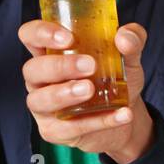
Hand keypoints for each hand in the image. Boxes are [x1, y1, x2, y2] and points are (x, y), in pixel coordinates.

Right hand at [18, 20, 153, 162]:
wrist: (125, 116)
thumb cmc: (115, 80)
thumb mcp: (128, 57)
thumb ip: (132, 40)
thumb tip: (124, 37)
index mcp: (51, 52)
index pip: (30, 35)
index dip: (41, 33)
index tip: (68, 37)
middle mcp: (41, 79)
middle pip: (33, 69)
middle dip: (60, 66)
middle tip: (90, 65)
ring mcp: (44, 106)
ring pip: (40, 99)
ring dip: (64, 94)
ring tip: (91, 90)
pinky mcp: (54, 130)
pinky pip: (69, 128)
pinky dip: (98, 121)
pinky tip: (122, 114)